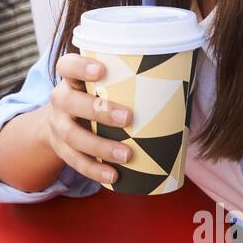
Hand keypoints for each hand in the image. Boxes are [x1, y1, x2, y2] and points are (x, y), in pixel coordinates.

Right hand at [43, 54, 134, 187]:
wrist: (62, 124)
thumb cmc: (96, 100)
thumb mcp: (103, 86)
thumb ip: (129, 82)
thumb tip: (184, 83)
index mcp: (72, 79)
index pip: (67, 66)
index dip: (80, 67)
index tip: (102, 70)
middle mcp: (61, 100)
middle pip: (70, 102)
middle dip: (98, 110)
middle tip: (128, 118)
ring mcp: (58, 127)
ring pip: (72, 136)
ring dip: (100, 146)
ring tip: (126, 155)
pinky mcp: (62, 150)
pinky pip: (76, 162)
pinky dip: (95, 170)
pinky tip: (114, 176)